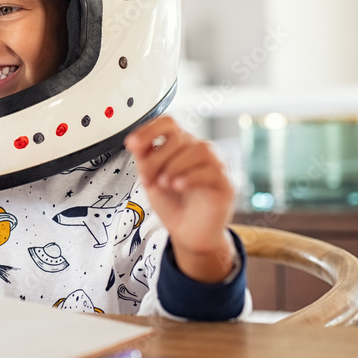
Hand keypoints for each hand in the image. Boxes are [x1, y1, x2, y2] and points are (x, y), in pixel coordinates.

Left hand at [124, 115, 235, 282]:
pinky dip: (191, 177)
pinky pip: (212, 171)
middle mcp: (199, 151)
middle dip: (157, 159)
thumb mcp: (150, 179)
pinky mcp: (225, 183)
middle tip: (146, 179)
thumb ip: (143, 159)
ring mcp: (215, 165)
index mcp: (180, 146)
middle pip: (180, 138)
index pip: (168, 123)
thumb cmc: (172, 204)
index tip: (132, 144)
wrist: (188, 234)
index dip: (149, 129)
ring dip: (175, 166)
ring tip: (164, 184)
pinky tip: (177, 186)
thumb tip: (133, 141)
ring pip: (200, 150)